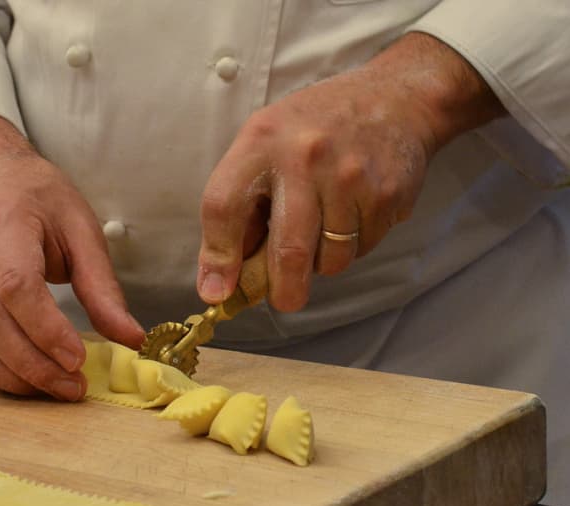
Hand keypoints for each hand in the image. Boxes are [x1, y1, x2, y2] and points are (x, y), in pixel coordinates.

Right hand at [0, 115, 143, 399]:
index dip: (46, 329)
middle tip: (74, 386)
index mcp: (4, 224)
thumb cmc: (41, 201)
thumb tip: (132, 338)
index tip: (79, 358)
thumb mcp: (82, 229)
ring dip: (12, 375)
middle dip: (33, 363)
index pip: (16, 285)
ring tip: (55, 389)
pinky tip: (26, 382)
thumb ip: (103, 286)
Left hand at [197, 32, 504, 310]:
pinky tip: (354, 212)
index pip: (224, 206)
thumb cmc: (315, 129)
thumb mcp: (265, 144)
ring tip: (324, 228)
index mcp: (260, 141)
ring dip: (322, 261)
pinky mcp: (386, 194)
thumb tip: (222, 278)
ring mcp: (349, 176)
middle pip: (287, 250)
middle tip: (283, 300)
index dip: (216, 257)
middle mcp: (303, 157)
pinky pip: (362, 249)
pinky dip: (353, 245)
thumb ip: (242, 204)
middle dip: (282, 291)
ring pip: (329, 259)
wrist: (396, 98)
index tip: (216, 292)